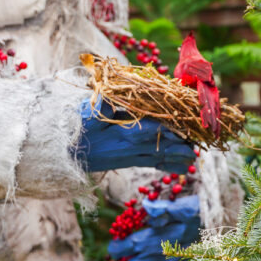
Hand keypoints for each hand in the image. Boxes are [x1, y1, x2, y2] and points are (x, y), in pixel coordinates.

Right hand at [76, 100, 194, 172]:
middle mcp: (131, 147)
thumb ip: (101, 104)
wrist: (64, 154)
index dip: (171, 128)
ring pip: (158, 157)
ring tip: (192, 161)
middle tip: (196, 149)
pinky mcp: (127, 162)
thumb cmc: (75, 130)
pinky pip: (151, 164)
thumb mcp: (86, 114)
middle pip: (162, 146)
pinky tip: (178, 169)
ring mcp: (130, 157)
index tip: (187, 127)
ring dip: (175, 158)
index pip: (154, 129)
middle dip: (179, 146)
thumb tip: (108, 92)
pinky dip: (165, 166)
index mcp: (125, 133)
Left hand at [107, 194, 199, 260]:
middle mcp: (158, 258)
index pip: (124, 249)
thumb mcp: (183, 206)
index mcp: (154, 239)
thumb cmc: (202, 213)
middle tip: (121, 255)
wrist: (223, 226)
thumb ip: (162, 208)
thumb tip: (145, 207)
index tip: (117, 241)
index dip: (116, 247)